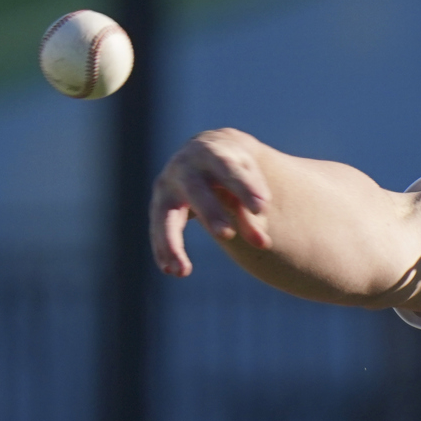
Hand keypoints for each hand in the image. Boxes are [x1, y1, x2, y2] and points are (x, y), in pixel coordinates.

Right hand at [150, 129, 274, 276]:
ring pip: (165, 215)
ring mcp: (168, 186)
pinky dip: (163, 250)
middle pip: (196, 190)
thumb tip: (263, 244)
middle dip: (210, 212)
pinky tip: (171, 270)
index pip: (229, 169)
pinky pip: (158, 229)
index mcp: (213, 153)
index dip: (245, 188)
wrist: (205, 149)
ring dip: (172, 243)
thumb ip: (253, 211)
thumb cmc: (233, 170)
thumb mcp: (247, 181)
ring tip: (182, 271)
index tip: (261, 208)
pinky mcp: (159, 204)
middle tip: (227, 235)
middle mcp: (185, 167)